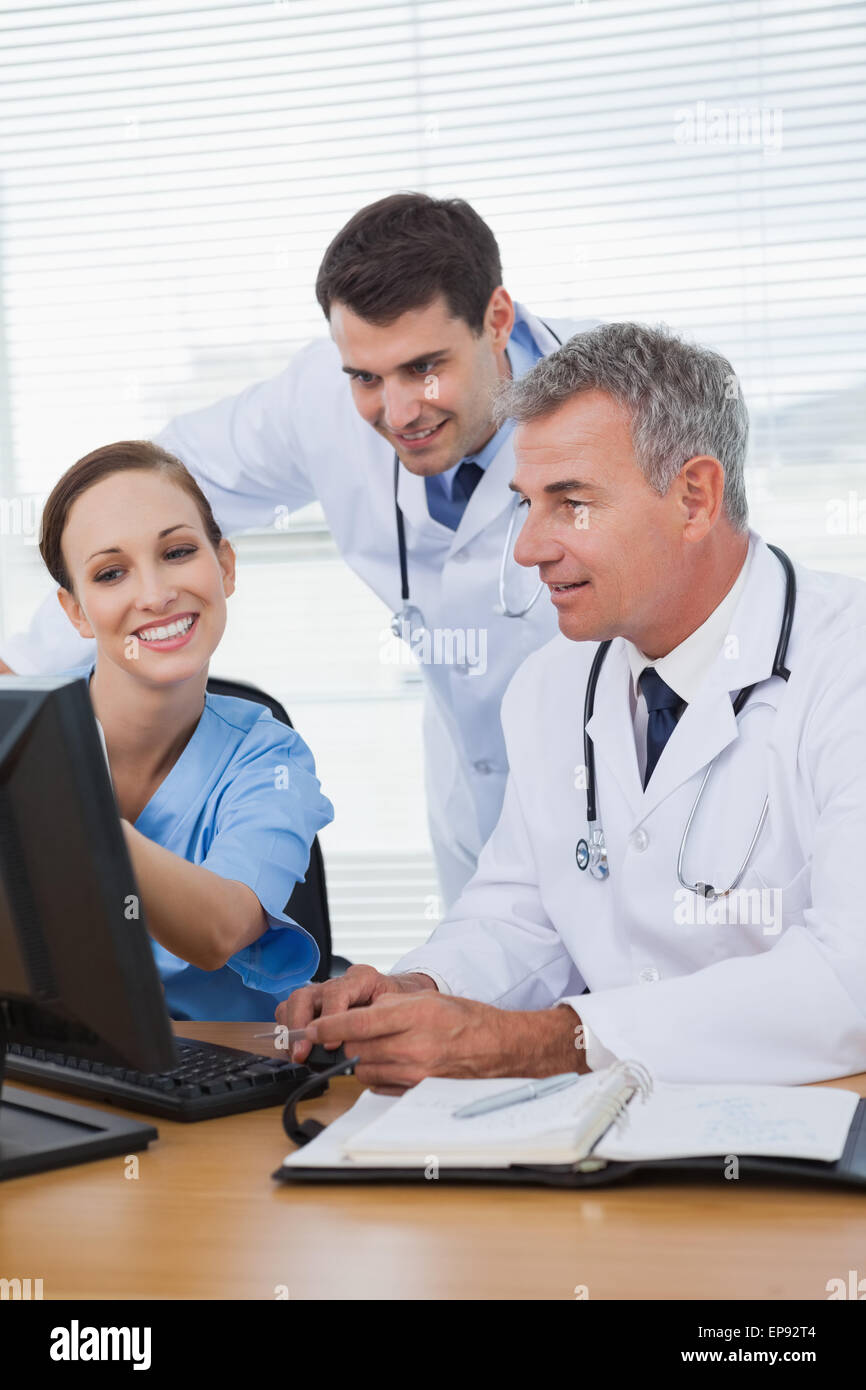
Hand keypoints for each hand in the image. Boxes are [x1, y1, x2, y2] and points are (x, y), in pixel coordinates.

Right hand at [275, 963, 436, 1061]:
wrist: (401, 996)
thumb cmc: (399, 1005)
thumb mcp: (397, 1011)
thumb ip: (379, 1025)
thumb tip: (360, 1049)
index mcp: (361, 978)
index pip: (336, 993)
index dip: (330, 1018)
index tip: (330, 1044)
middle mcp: (337, 981)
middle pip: (305, 995)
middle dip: (299, 1025)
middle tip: (302, 1052)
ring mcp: (323, 991)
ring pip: (293, 1002)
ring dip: (290, 1030)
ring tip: (297, 1053)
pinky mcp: (314, 1003)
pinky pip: (290, 1011)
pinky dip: (288, 1031)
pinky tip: (294, 1049)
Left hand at [307, 993, 586, 1093]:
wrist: (498, 1048)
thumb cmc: (465, 1020)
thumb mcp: (427, 999)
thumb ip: (390, 1005)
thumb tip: (358, 1013)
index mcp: (415, 1016)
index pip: (358, 1023)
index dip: (329, 1026)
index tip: (312, 1028)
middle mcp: (414, 1047)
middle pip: (355, 1049)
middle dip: (349, 1040)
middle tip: (359, 1032)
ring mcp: (415, 1074)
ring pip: (364, 1070)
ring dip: (363, 1059)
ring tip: (383, 1047)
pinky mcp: (417, 1092)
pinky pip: (379, 1086)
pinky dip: (378, 1075)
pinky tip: (395, 1063)